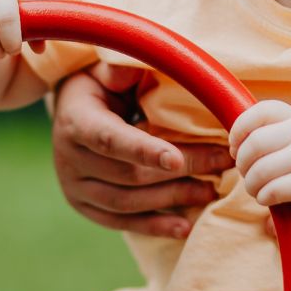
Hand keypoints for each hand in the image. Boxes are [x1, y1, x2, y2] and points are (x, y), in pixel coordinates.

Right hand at [51, 68, 231, 238]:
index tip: (177, 161)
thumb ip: (124, 71)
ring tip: (210, 191)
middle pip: (130, 174)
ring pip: (128, 202)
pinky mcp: (83, 205)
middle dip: (181, 171)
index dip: (144, 151)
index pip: (110, 140)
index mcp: (75, 121)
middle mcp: (69, 158)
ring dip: (173, 199)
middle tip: (221, 165)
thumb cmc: (100, 86)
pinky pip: (121, 222)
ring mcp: (74, 186)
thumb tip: (145, 63)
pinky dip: (154, 226)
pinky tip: (183, 226)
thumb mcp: (106, 70)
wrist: (71, 110)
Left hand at [228, 101, 290, 220]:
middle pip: (254, 143)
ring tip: (256, 190)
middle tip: (246, 173)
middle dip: (241, 162)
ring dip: (250, 184)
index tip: (234, 147)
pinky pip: (272, 190)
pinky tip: (268, 198)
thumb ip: (273, 132)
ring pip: (260, 169)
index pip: (260, 111)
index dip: (239, 129)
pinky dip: (263, 197)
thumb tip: (233, 142)